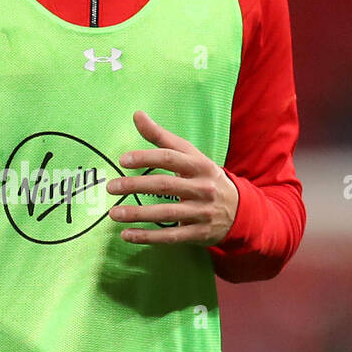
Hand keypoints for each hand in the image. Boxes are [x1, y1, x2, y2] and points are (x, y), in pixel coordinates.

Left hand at [105, 110, 238, 245]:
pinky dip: (147, 237)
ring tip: (114, 214)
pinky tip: (126, 235)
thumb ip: (162, 138)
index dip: (146, 158)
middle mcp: (202, 188)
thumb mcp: (191, 156)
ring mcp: (201, 212)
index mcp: (200, 165)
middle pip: (165, 186)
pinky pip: (170, 237)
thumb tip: (137, 114)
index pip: (170, 158)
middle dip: (135, 186)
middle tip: (111, 187)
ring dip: (138, 214)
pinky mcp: (198, 234)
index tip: (123, 160)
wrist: (240, 210)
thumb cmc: (206, 178)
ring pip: (166, 213)